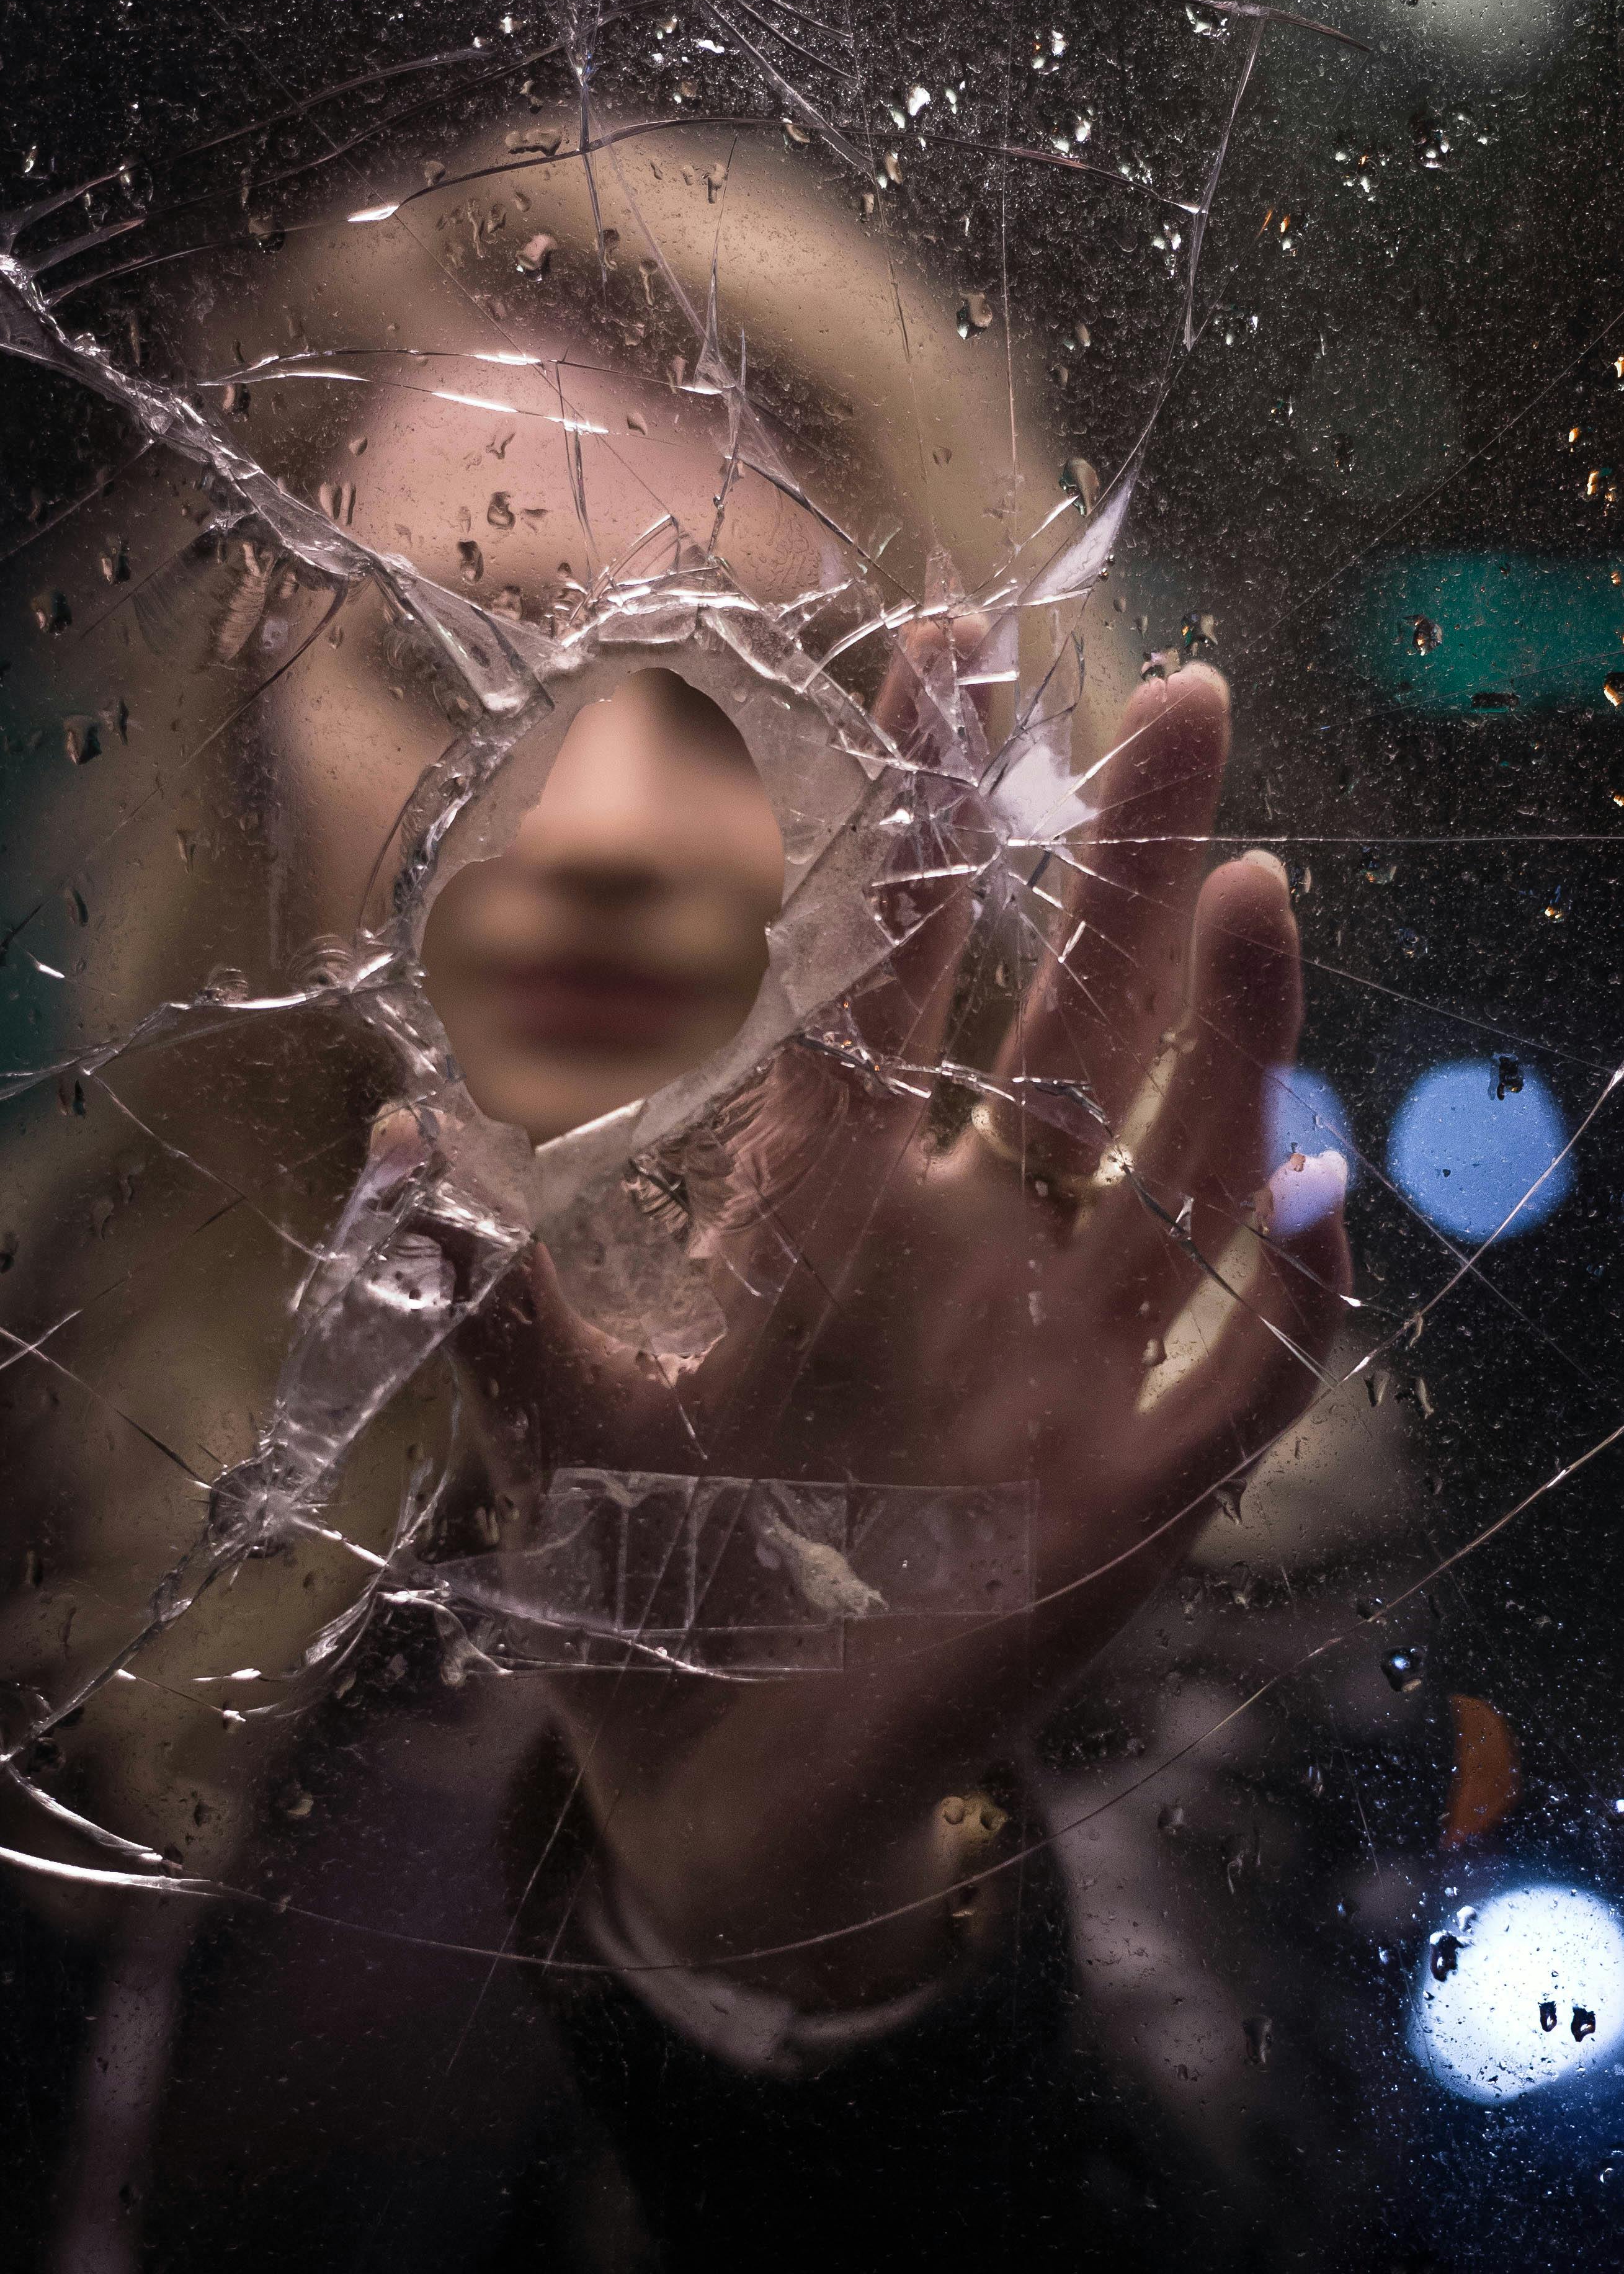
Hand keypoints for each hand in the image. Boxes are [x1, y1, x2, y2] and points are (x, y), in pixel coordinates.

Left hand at [442, 633, 1350, 2004]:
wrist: (721, 1780)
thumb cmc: (646, 1578)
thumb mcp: (555, 1424)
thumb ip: (492, 1287)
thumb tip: (407, 1121)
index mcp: (836, 1204)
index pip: (896, 974)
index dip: (922, 822)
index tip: (944, 649)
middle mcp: (971, 1251)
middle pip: (1076, 1025)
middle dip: (1132, 865)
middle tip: (1191, 697)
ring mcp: (1063, 1364)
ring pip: (1178, 1169)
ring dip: (1226, 1040)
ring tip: (1255, 886)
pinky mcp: (1125, 1496)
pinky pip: (1242, 1373)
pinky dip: (1292, 1292)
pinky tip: (1323, 1188)